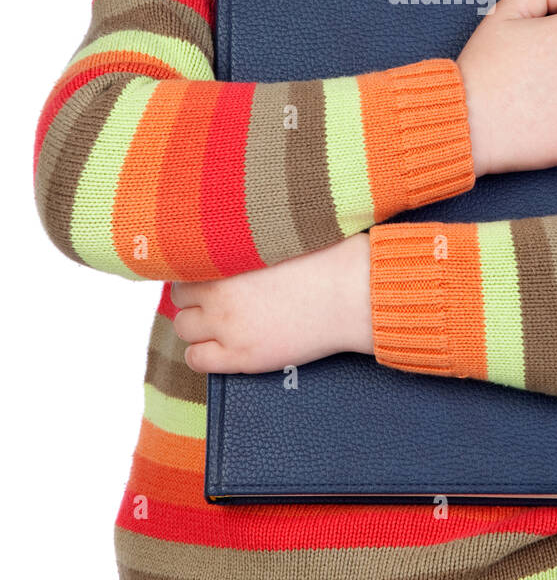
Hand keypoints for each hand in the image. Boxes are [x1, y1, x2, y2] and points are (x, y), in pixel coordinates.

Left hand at [170, 232, 373, 373]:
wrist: (353, 294)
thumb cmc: (330, 256)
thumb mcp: (285, 230)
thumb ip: (253, 230)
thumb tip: (243, 219)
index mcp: (227, 255)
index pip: (185, 261)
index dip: (197, 267)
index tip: (208, 272)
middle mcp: (219, 291)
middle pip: (179, 295)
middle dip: (195, 294)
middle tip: (216, 296)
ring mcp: (228, 326)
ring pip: (183, 327)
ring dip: (196, 323)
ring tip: (218, 320)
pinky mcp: (241, 355)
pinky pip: (196, 359)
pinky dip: (201, 353)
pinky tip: (218, 346)